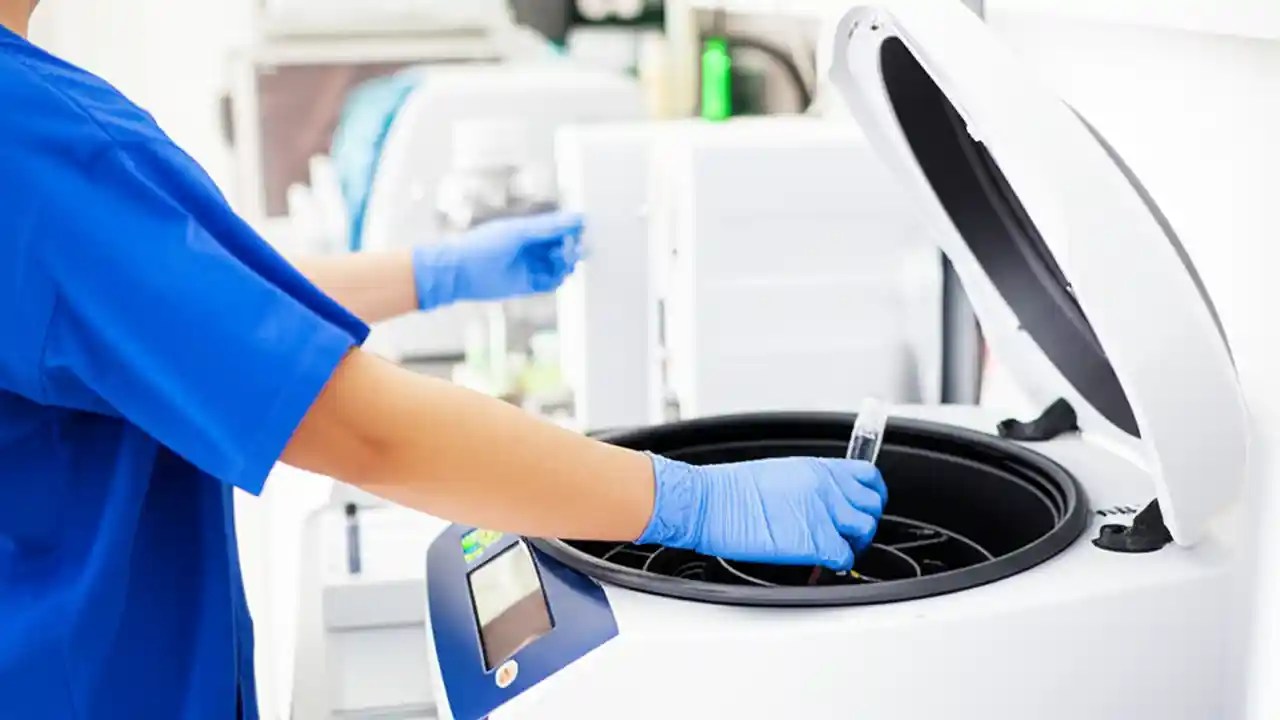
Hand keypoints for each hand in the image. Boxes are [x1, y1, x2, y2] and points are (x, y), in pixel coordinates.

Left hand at [413, 212, 583, 310]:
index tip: (583, 228)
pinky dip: (557, 279)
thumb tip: (578, 218)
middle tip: (577, 249)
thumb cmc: (485, 246)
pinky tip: (555, 275)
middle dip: (572, 248)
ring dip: (565, 264)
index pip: (559, 227)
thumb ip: (548, 227)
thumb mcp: (519, 233)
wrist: (460, 272)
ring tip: (562, 261)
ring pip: (559, 266)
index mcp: (529, 229)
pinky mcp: (528, 285)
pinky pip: (550, 282)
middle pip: (562, 247)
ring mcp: (530, 266)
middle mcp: (531, 247)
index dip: (572, 228)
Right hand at [637, 455, 886, 570]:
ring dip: (854, 544)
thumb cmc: (731, 491)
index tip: (867, 507)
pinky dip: (838, 564)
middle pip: (872, 506)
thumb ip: (810, 485)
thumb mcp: (780, 474)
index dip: (874, 495)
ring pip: (865, 530)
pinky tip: (821, 564)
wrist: (709, 502)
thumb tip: (822, 502)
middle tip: (849, 535)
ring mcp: (822, 513)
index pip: (868, 477)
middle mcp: (825, 487)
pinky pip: (844, 557)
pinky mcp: (814, 541)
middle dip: (865, 523)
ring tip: (836, 551)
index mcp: (817, 468)